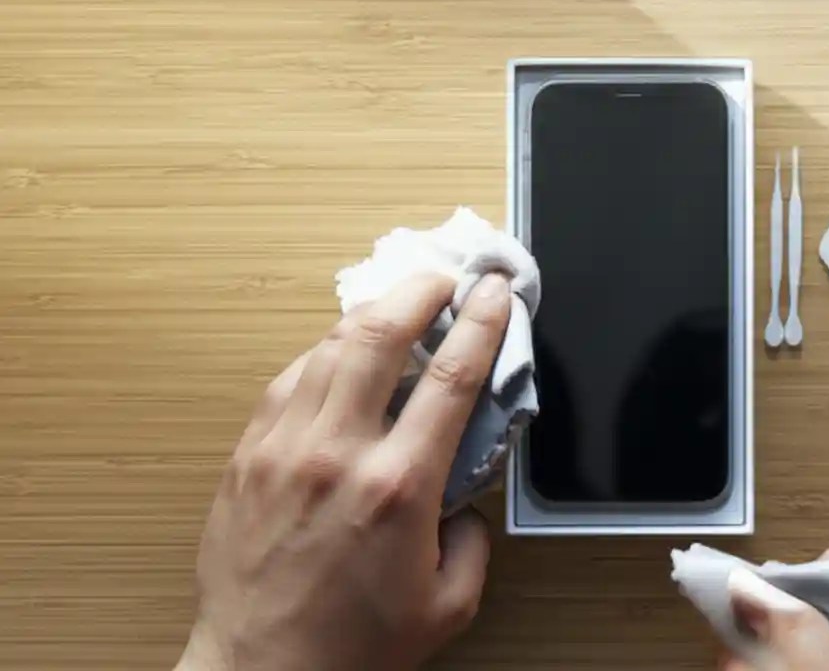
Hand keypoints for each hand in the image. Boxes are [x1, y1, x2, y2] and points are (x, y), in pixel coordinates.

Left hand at [177, 272, 511, 670]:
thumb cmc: (354, 645)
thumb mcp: (450, 602)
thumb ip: (472, 537)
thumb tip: (465, 496)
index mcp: (398, 487)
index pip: (450, 377)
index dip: (482, 322)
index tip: (496, 292)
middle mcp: (337, 453)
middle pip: (378, 334)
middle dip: (418, 290)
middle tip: (444, 279)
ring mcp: (283, 448)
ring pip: (327, 347)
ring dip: (370, 315)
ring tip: (398, 307)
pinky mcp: (247, 456)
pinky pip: (288, 381)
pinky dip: (322, 355)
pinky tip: (341, 359)